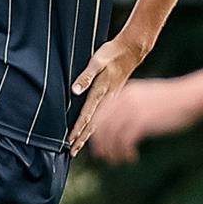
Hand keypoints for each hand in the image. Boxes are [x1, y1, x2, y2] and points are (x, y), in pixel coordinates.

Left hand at [67, 34, 148, 154]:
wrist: (132, 51)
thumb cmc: (112, 54)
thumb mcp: (97, 61)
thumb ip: (86, 76)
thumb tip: (75, 90)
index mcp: (101, 90)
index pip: (87, 115)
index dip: (77, 129)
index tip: (70, 141)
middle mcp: (108, 99)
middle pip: (94, 124)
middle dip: (82, 139)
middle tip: (72, 152)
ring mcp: (115, 100)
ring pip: (101, 123)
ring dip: (90, 137)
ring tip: (81, 148)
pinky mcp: (118, 98)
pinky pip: (108, 119)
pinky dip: (101, 129)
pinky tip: (98, 135)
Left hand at [83, 78, 201, 163]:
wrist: (191, 98)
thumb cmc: (175, 101)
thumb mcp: (148, 97)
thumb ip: (133, 105)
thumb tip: (122, 123)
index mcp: (125, 93)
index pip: (101, 115)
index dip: (98, 133)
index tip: (100, 147)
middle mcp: (125, 100)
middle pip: (103, 126)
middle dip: (102, 145)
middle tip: (106, 158)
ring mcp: (132, 110)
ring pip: (112, 136)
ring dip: (114, 152)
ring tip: (120, 161)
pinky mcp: (142, 121)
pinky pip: (125, 141)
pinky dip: (125, 152)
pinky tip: (133, 157)